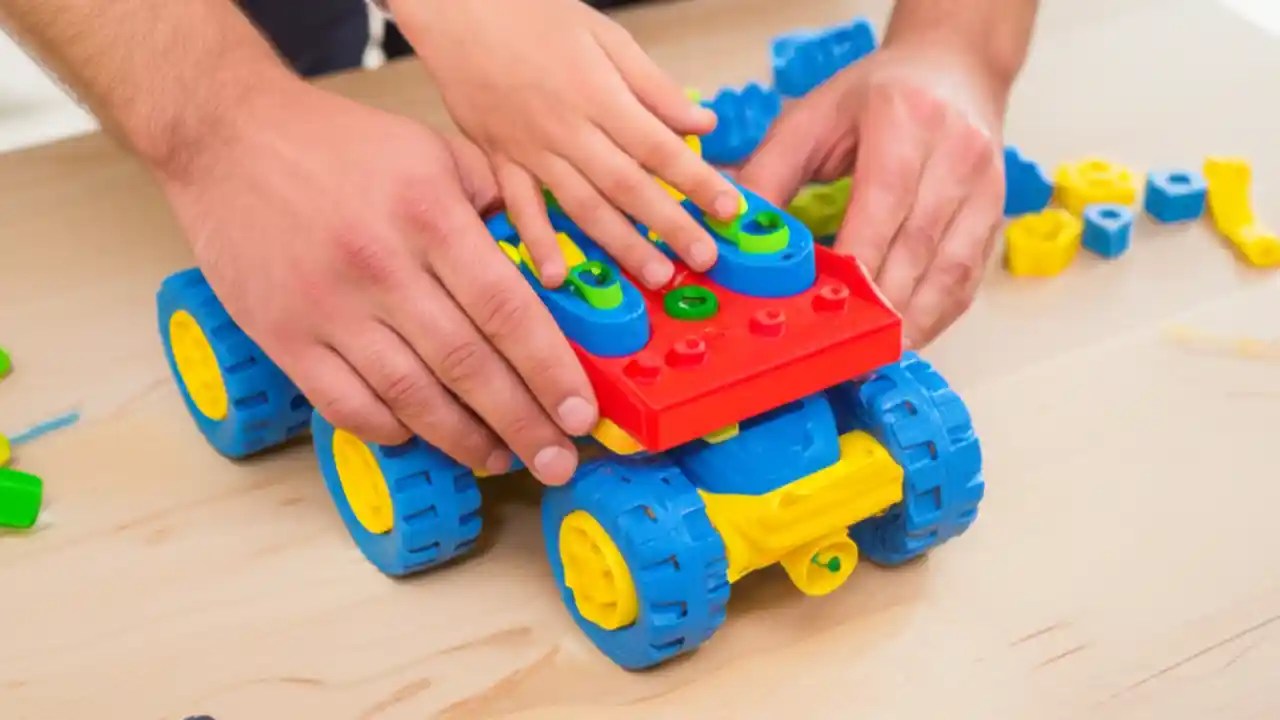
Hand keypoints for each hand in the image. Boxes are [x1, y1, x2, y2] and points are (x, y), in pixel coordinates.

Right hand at [158, 81, 596, 484]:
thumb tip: (541, 261)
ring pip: (410, 396)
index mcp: (428, 216)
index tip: (581, 413)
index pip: (507, 310)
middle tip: (558, 461)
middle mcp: (382, 267)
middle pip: (467, 365)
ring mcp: (329, 308)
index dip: (550, 371)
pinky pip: (345, 404)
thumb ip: (492, 201)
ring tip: (502, 459)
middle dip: (523, 423)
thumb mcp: (433, 149)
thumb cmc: (338, 144)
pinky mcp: (283, 336)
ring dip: (464, 439)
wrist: (226, 137)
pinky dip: (389, 430)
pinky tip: (422, 437)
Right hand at [389, 0, 742, 289]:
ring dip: (620, 245)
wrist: (457, 10)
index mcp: (598, 94)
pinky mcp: (500, 160)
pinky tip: (558, 278)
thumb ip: (654, 87)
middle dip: (670, 225)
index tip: (729, 208)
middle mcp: (567, 129)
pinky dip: (538, 243)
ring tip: (654, 276)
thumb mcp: (605, 35)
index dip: (698, 180)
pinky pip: (521, 208)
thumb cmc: (531, 12)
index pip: (659, 147)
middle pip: (627, 186)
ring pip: (582, 206)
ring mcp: (531, 150)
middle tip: (705, 259)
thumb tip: (701, 123)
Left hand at [739, 41, 1006, 347]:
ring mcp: (984, 187)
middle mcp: (956, 153)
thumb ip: (769, 172)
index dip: (860, 259)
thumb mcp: (812, 116)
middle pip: (919, 244)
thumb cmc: (876, 96)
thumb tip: (734, 228)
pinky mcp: (995, 216)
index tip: (830, 304)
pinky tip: (904, 336)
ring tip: (872, 354)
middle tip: (842, 347)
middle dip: (881, 303)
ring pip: (950, 269)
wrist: (954, 69)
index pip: (886, 200)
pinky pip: (967, 279)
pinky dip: (936, 315)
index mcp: (905, 120)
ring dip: (912, 320)